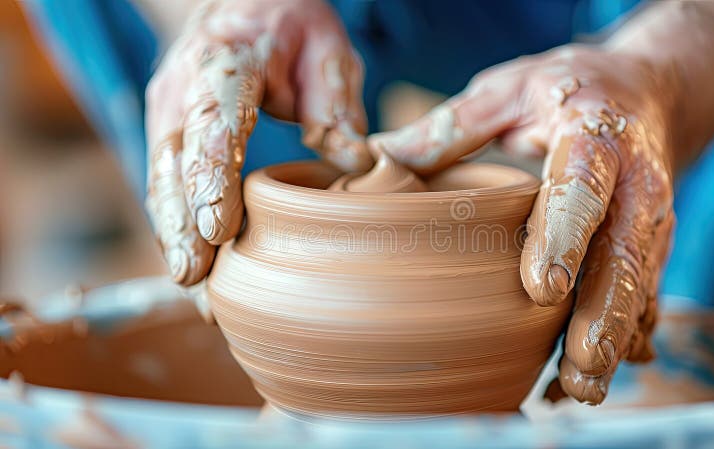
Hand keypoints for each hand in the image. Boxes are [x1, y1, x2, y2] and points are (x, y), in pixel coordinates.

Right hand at [145, 0, 370, 285]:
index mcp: (225, 63)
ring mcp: (166, 114)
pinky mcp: (166, 136)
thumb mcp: (324, 48)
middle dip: (181, 226)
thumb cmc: (288, 30)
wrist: (238, 10)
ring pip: (161, 183)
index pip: (214, 123)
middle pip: (175, 164)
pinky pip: (164, 187)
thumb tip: (357, 162)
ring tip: (193, 289)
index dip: (212, 178)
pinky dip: (174, 229)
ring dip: (173, 239)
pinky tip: (191, 269)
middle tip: (195, 280)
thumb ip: (334, 100)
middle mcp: (182, 91)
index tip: (218, 230)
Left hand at [369, 45, 675, 403]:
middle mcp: (634, 187)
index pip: (582, 191)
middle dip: (604, 313)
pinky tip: (581, 380)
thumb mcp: (511, 89)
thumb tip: (380, 158)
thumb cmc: (570, 91)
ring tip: (579, 389)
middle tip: (578, 360)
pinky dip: (618, 343)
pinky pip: (642, 301)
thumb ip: (454, 126)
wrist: (649, 94)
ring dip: (613, 342)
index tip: (542, 287)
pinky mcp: (649, 250)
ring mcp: (648, 224)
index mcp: (594, 140)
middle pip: (624, 256)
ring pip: (639, 289)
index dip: (565, 237)